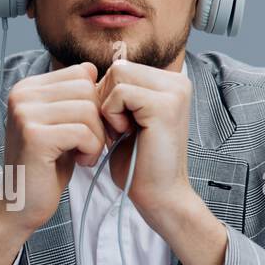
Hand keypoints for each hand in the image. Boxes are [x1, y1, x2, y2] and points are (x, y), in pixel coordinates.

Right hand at [0, 61, 106, 238]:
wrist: (22, 204)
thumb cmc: (48, 165)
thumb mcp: (62, 123)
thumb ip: (76, 96)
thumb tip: (99, 68)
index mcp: (27, 87)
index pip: (82, 72)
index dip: (97, 100)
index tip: (92, 127)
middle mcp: (22, 94)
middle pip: (87, 89)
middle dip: (99, 119)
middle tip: (91, 144)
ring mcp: (25, 114)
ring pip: (88, 110)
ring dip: (96, 137)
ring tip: (85, 153)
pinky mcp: (34, 136)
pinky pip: (82, 131)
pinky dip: (91, 149)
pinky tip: (82, 161)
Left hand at [94, 59, 197, 235]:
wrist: (158, 195)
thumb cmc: (137, 163)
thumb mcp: (124, 119)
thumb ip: (115, 93)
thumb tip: (87, 71)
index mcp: (170, 83)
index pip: (122, 68)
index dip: (107, 96)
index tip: (118, 126)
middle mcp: (177, 82)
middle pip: (118, 69)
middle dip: (106, 100)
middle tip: (118, 131)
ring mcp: (174, 92)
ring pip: (118, 76)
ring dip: (108, 108)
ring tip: (122, 132)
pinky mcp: (165, 105)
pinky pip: (120, 93)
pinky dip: (112, 116)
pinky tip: (126, 135)